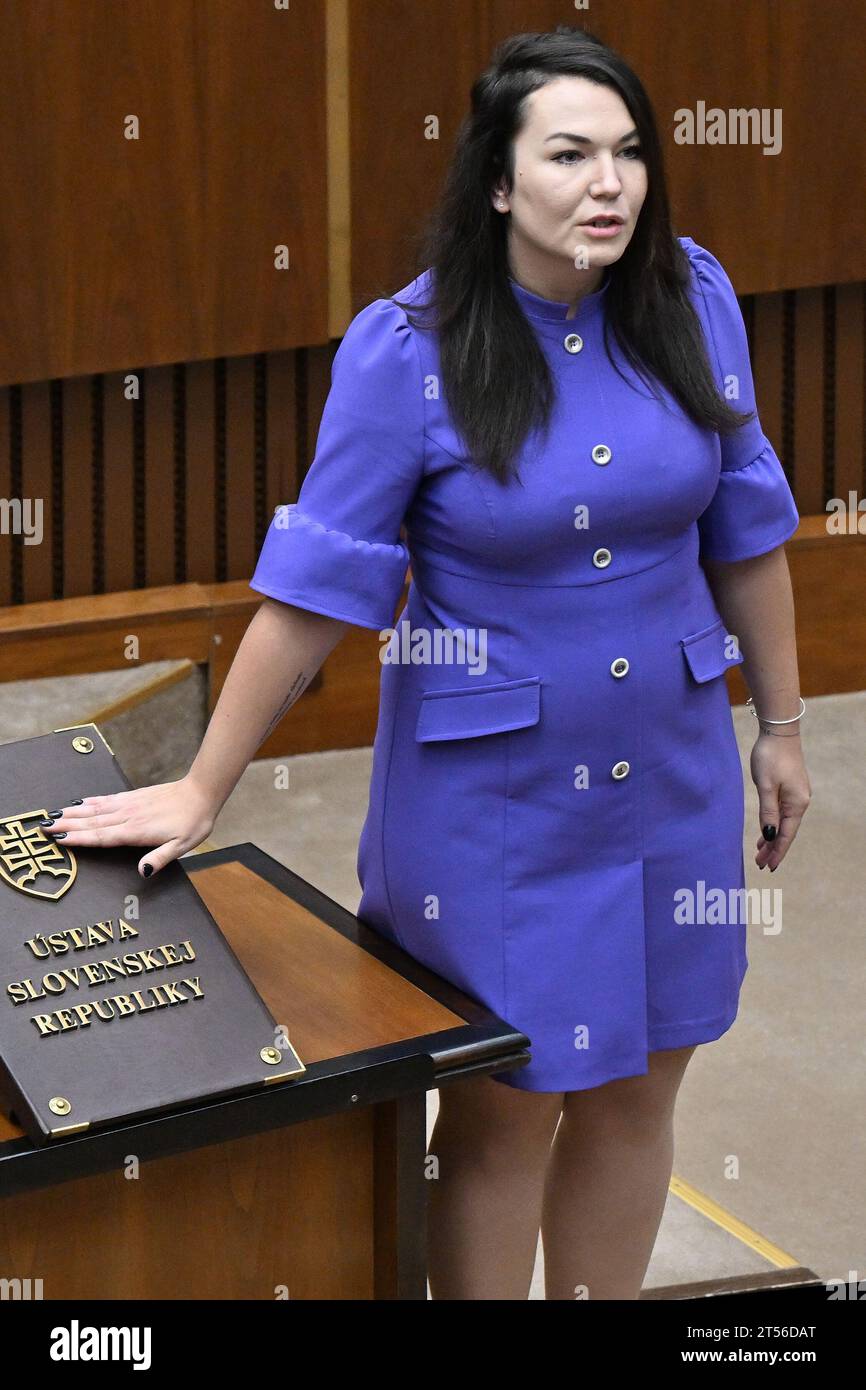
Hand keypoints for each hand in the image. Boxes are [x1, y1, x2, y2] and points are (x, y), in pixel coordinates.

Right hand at [40, 775, 216, 877]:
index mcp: (136, 831)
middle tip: (43, 827)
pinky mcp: (133, 797)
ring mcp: (129, 805)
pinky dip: (90, 802)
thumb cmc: (192, 822)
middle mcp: (128, 816)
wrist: (200, 793)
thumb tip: (141, 872)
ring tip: (53, 815)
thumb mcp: (182, 846)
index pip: (102, 837)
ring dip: (73, 813)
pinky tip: (79, 803)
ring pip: (95, 810)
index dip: (80, 839)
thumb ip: (159, 858)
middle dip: (67, 825)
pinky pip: (106, 800)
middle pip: (92, 823)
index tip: (59, 839)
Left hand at [750, 733, 810, 870]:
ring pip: (784, 823)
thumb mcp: (766, 786)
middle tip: (760, 864)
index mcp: (796, 804)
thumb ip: (768, 812)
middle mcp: (800, 802)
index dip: (777, 852)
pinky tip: (766, 832)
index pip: (786, 835)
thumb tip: (770, 835)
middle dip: (773, 848)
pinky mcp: (790, 789)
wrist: (779, 732)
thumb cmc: (770, 758)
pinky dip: (774, 825)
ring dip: (772, 838)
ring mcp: (796, 796)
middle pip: (786, 832)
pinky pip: (782, 814)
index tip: (768, 867)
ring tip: (760, 852)